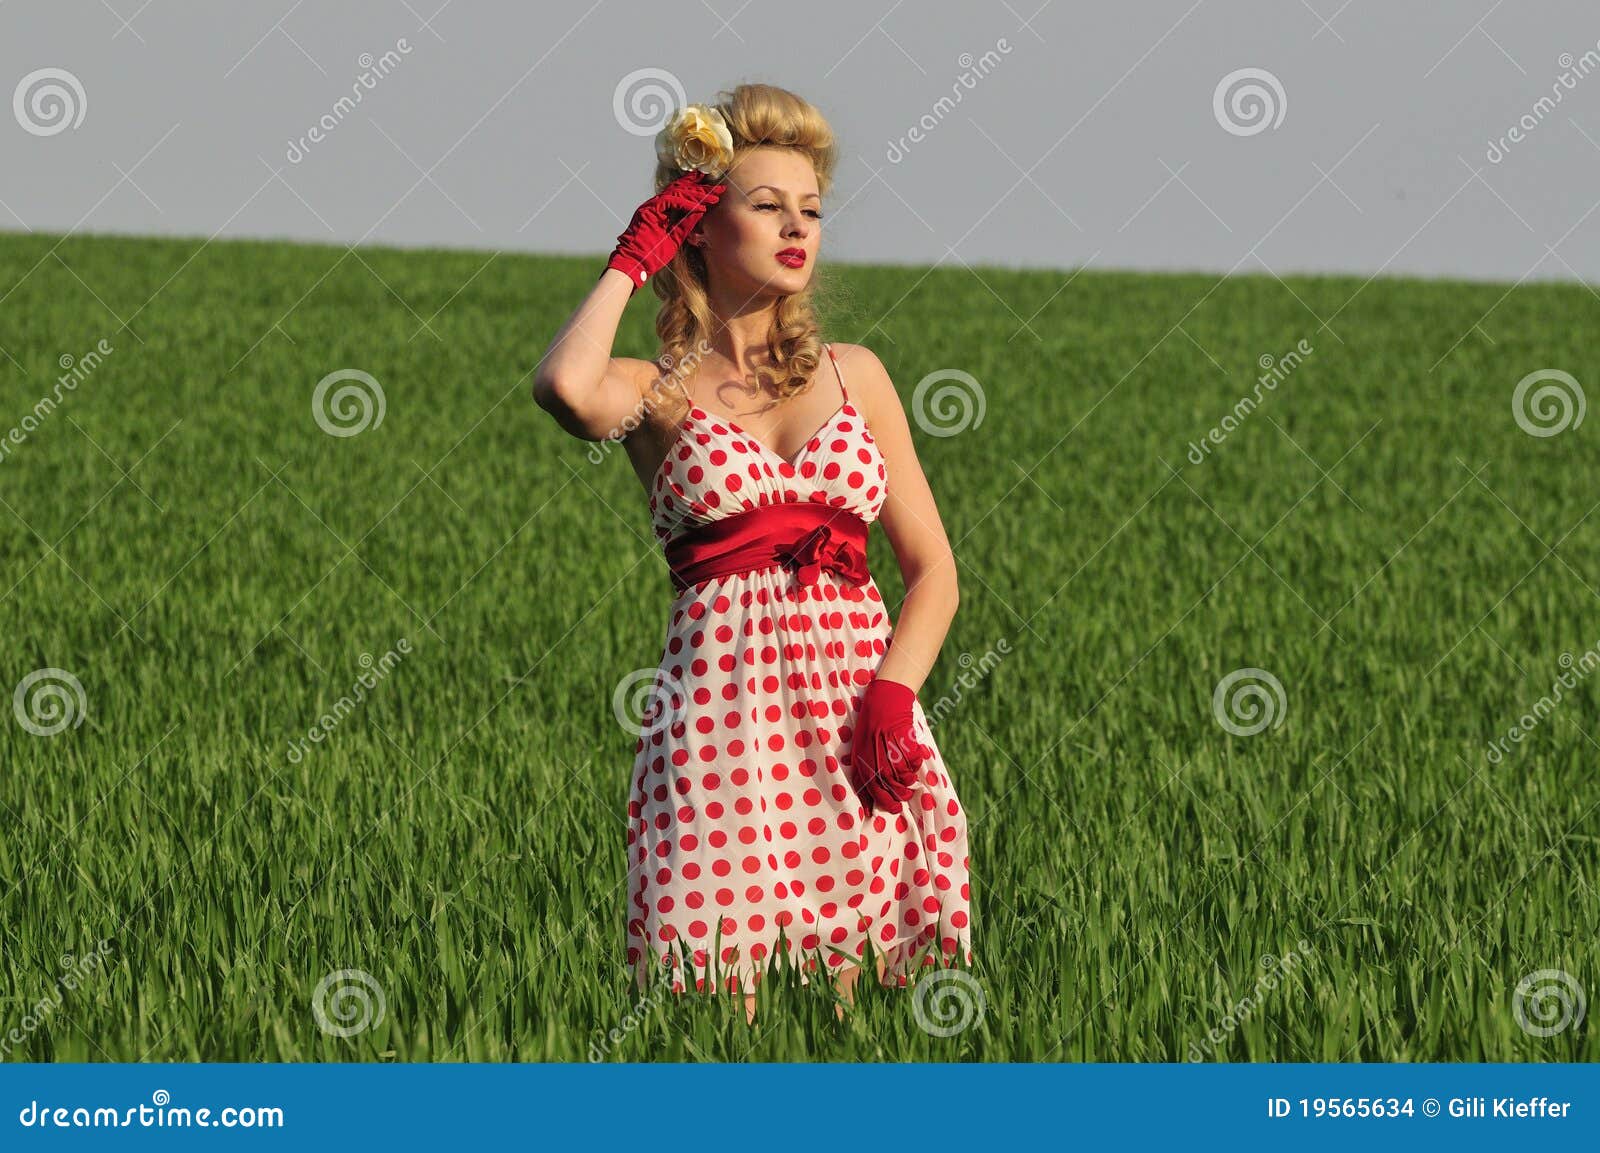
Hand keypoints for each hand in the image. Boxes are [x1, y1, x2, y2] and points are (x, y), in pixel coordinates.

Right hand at [604, 171, 725, 293]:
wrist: (634, 262)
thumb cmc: (652, 254)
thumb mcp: (675, 238)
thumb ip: (685, 225)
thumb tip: (700, 213)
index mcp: (660, 210)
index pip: (679, 194)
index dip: (695, 190)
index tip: (711, 190)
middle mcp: (655, 204)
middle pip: (679, 188)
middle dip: (699, 187)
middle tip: (717, 187)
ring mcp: (651, 206)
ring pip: (677, 192)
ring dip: (696, 194)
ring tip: (712, 196)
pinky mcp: (649, 210)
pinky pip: (671, 200)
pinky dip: (686, 203)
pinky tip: (699, 207)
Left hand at [847, 677, 934, 815]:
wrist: (884, 701)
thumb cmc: (871, 725)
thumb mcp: (860, 748)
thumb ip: (864, 771)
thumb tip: (867, 800)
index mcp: (862, 763)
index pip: (871, 792)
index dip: (884, 804)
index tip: (894, 809)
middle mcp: (875, 761)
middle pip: (892, 790)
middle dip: (901, 795)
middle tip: (906, 794)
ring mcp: (891, 754)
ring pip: (905, 779)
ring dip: (909, 779)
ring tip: (909, 775)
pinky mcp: (904, 746)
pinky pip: (914, 764)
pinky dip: (916, 762)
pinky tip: (913, 755)